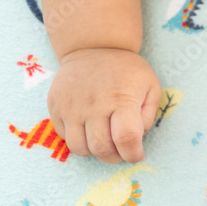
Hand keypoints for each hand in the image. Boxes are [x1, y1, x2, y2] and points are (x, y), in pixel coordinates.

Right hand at [47, 48, 160, 163]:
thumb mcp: (151, 87)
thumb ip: (148, 116)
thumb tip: (136, 140)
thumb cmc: (127, 71)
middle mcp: (94, 105)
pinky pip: (64, 137)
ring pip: (80, 148)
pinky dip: (78, 140)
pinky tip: (88, 128)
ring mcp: (71, 106)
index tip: (137, 154)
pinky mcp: (55, 106)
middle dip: (115, 157)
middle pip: (101, 149)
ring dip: (94, 151)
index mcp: (122, 101)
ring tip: (104, 140)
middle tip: (121, 150)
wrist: (93, 48)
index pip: (126, 139)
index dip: (133, 154)